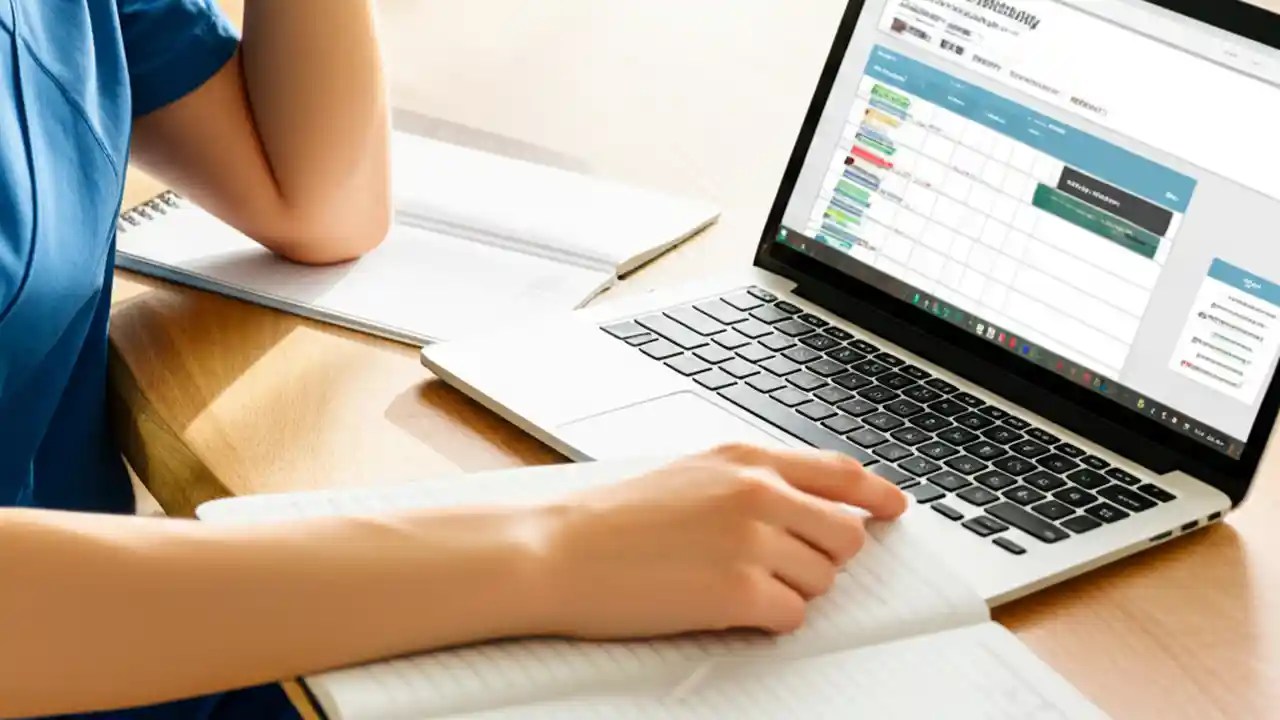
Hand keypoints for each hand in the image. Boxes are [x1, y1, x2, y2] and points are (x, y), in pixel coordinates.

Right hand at [530, 444, 906, 639]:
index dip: (876, 494)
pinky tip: (726, 606)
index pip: (840, 473)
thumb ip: (752, 481)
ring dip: (789, 589)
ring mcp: (752, 541)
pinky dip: (769, 619)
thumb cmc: (614, 520)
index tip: (894, 508)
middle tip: (779, 566)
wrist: (558, 551)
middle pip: (846, 535)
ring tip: (731, 582)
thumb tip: (805, 502)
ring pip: (822, 580)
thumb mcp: (690, 475)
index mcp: (746, 460)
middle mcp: (758, 493)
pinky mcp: (740, 592)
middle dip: (822, 556)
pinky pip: (793, 615)